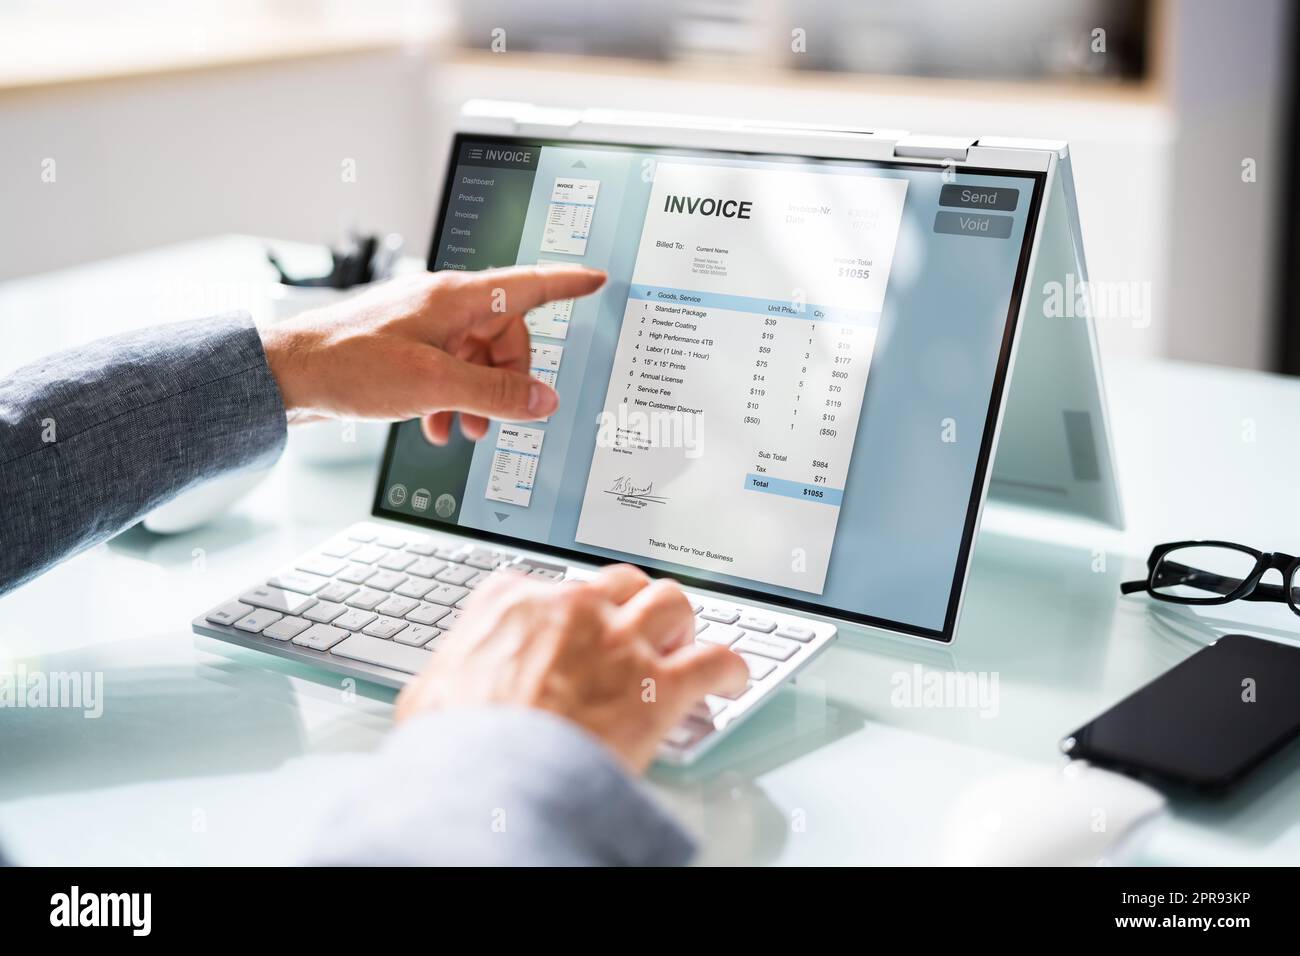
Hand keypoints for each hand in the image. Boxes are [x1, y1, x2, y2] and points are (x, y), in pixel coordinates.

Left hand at [260, 265, 605, 439]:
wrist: (286, 374)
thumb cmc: (348, 364)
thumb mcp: (434, 385)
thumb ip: (496, 396)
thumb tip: (544, 402)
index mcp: (456, 298)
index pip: (528, 284)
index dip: (566, 283)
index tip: (596, 279)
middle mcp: (442, 305)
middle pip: (506, 336)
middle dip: (509, 381)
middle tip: (499, 418)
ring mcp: (423, 327)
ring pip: (476, 359)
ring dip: (479, 398)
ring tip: (465, 432)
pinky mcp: (404, 349)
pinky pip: (448, 371)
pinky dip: (451, 400)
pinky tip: (435, 427)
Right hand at [396, 565, 748, 771]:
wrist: (489, 781)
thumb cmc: (456, 746)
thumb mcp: (429, 694)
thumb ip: (452, 672)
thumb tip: (446, 687)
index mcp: (512, 602)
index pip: (552, 585)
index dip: (571, 611)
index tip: (576, 627)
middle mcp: (572, 609)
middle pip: (619, 583)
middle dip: (629, 606)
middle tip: (633, 632)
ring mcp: (619, 642)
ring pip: (671, 602)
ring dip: (679, 623)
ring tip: (680, 645)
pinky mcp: (660, 684)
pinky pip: (716, 658)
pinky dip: (730, 668)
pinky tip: (731, 679)